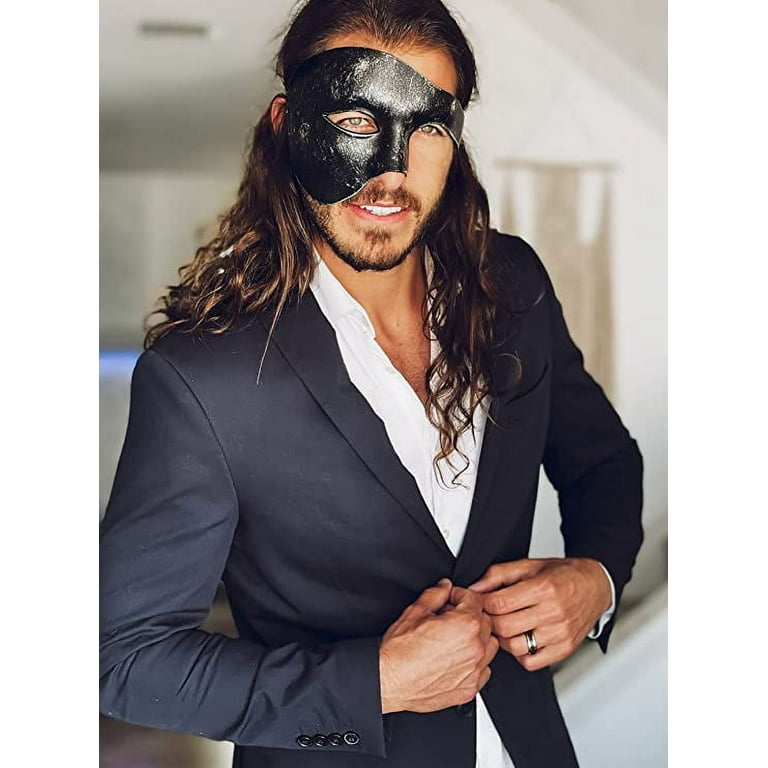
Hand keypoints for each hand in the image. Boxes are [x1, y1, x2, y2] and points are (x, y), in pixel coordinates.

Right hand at [379, 579, 498, 713]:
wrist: (390, 681)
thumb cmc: (399, 651)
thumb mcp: (415, 612)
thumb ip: (435, 594)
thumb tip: (444, 587)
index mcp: (465, 625)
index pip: (475, 600)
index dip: (460, 595)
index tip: (452, 599)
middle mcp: (475, 649)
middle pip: (486, 622)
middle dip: (470, 616)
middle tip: (449, 618)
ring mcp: (474, 671)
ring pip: (489, 646)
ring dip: (477, 639)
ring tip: (454, 640)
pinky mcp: (470, 688)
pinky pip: (484, 670)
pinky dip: (475, 663)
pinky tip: (456, 659)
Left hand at [468, 558, 611, 671]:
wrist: (595, 586)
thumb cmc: (563, 575)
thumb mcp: (529, 565)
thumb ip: (498, 575)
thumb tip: (474, 588)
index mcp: (544, 588)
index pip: (499, 603)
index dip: (481, 603)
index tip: (478, 601)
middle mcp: (554, 613)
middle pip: (504, 626)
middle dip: (489, 620)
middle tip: (487, 614)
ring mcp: (560, 634)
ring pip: (515, 647)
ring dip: (502, 638)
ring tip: (504, 625)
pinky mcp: (564, 649)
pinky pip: (531, 662)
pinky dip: (519, 653)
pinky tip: (521, 637)